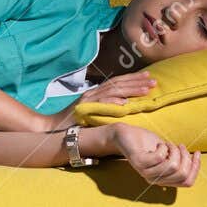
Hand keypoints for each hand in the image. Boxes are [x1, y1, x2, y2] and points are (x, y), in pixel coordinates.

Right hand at [36, 71, 155, 131]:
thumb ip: (104, 107)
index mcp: (94, 93)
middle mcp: (92, 93)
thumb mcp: (90, 112)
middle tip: (153, 81)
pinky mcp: (83, 109)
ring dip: (130, 89)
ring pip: (112, 91)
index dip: (132, 79)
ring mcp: (87, 100)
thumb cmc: (72, 123)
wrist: (52, 128)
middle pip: (117, 84)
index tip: (148, 78)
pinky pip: (100, 104)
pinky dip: (112, 101)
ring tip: (146, 89)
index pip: (116, 82)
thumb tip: (122, 105)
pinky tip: (125, 101)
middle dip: (136, 82)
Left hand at [111, 123, 200, 187]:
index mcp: (163, 180)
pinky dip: (163, 147)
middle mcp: (154, 180)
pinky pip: (160, 157)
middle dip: (186, 157)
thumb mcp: (168, 154)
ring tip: (168, 144)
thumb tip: (196, 161)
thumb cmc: (149, 144)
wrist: (126, 135)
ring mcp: (145, 172)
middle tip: (179, 146)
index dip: (196, 168)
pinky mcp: (139, 162)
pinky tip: (158, 144)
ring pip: (173, 166)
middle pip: (182, 174)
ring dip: (175, 151)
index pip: (187, 182)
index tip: (197, 153)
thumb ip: (180, 161)